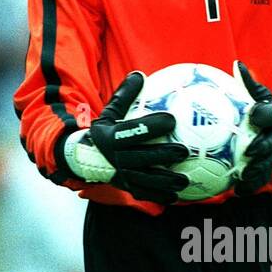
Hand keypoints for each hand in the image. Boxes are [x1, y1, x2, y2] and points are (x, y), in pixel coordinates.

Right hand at [67, 72, 189, 203]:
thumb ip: (125, 95)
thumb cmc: (105, 131)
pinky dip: (159, 196)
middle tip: (184, 151)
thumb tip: (139, 75)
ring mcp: (122, 176)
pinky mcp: (127, 189)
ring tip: (185, 180)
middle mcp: (116, 159)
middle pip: (142, 157)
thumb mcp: (109, 112)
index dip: (152, 126)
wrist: (86, 158)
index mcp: (112, 138)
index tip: (172, 119)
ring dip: (166, 181)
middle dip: (163, 155)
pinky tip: (176, 197)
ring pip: (146, 180)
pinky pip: (145, 194)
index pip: (134, 131)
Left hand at [232, 61, 271, 195]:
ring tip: (244, 177)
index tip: (254, 113)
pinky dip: (252, 185)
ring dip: (258, 172)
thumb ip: (250, 83)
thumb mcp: (263, 95)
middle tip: (251, 151)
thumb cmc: (270, 110)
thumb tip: (237, 64)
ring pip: (269, 164)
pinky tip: (239, 190)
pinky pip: (263, 177)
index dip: (265, 115)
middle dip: (263, 148)